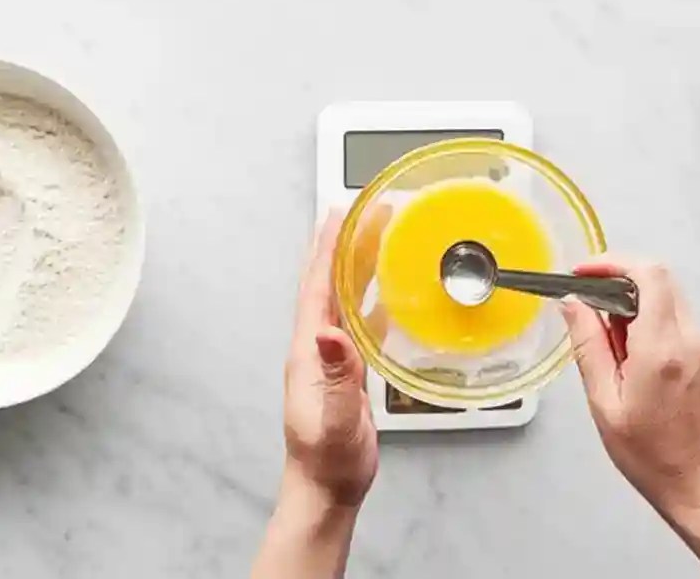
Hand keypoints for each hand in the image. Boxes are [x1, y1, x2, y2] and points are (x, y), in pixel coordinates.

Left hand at [254, 211, 385, 578]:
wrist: (326, 489)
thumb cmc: (326, 460)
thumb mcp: (332, 418)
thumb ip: (335, 376)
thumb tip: (330, 333)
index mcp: (309, 351)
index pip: (316, 285)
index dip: (327, 246)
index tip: (339, 212)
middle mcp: (318, 348)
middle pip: (329, 282)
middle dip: (343, 243)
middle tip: (362, 210)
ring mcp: (333, 358)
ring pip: (346, 298)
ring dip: (359, 266)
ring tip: (378, 237)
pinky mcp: (350, 371)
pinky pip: (363, 324)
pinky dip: (375, 301)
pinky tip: (390, 293)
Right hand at [560, 257, 699, 512]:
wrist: (698, 480)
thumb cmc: (654, 454)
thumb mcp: (605, 402)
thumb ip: (588, 346)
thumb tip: (572, 306)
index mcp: (662, 349)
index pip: (648, 275)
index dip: (612, 263)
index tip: (586, 272)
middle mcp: (689, 339)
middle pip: (658, 277)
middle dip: (619, 280)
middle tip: (590, 304)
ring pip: (666, 294)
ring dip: (632, 301)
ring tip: (609, 340)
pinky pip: (674, 315)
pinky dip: (647, 318)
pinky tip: (629, 351)